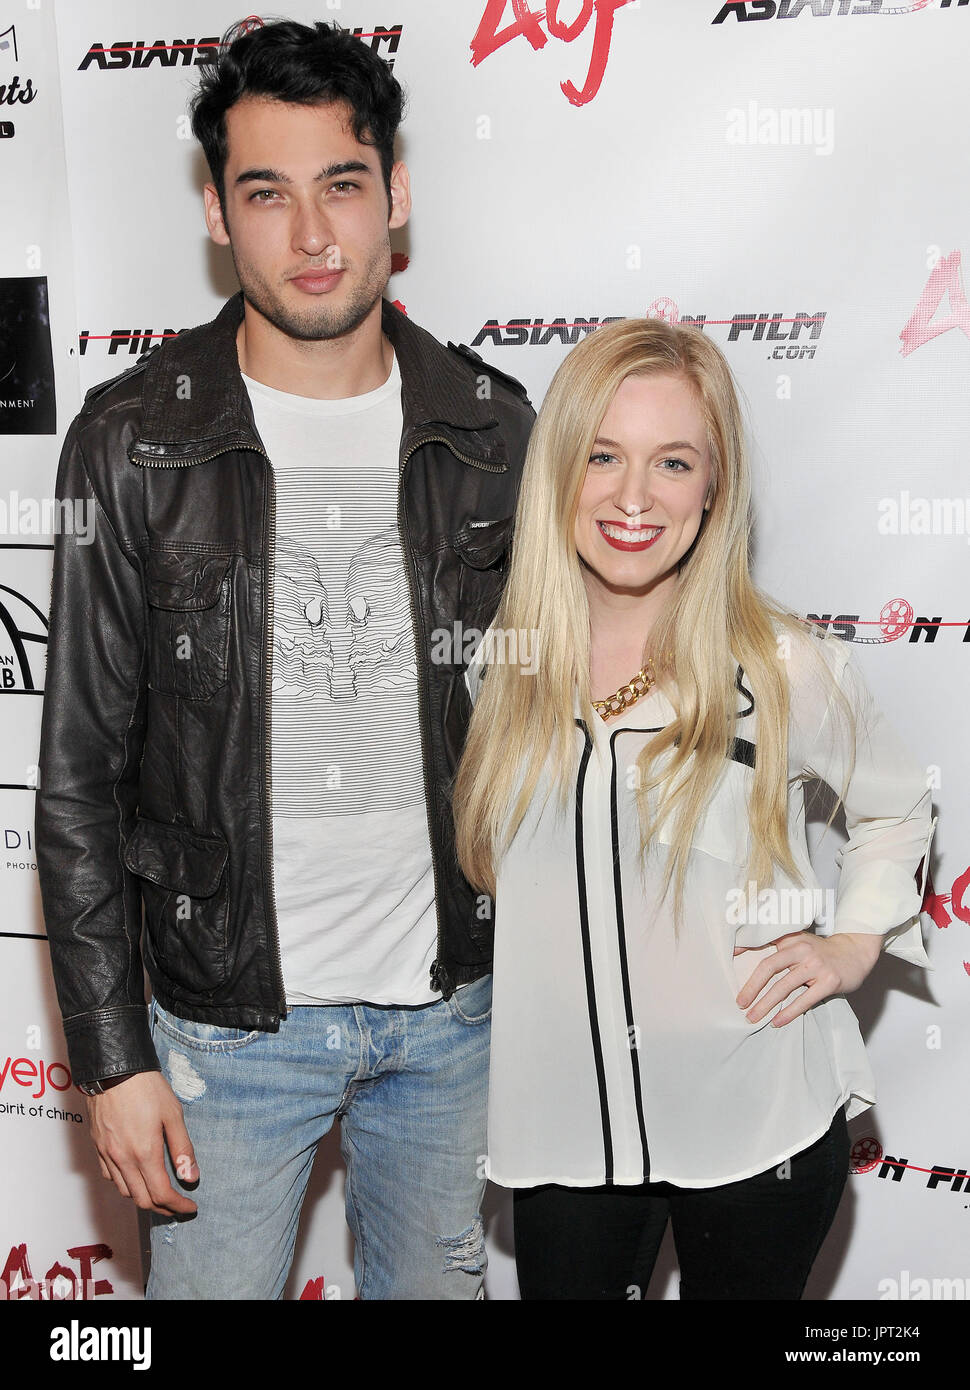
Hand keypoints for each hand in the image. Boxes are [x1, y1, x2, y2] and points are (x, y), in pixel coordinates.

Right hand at [85, 1071, 199, 1215]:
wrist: (113, 1069)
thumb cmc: (146, 1088)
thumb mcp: (173, 1114)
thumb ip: (182, 1148)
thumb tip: (191, 1177)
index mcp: (144, 1153)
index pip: (162, 1194)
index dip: (178, 1206)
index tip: (190, 1208)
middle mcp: (123, 1159)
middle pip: (142, 1200)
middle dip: (162, 1208)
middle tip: (178, 1205)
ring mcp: (107, 1154)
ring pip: (124, 1191)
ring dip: (143, 1198)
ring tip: (159, 1192)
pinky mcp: (98, 1146)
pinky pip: (110, 1176)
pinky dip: (125, 1184)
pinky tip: (135, 1176)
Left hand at [735, 930, 883, 1027]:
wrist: (855, 952)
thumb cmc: (820, 950)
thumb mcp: (798, 941)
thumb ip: (774, 944)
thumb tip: (739, 949)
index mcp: (791, 939)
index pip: (763, 943)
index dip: (745, 949)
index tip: (728, 959)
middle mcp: (802, 949)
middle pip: (770, 967)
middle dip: (752, 987)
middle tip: (740, 1004)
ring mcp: (816, 965)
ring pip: (785, 986)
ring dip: (766, 1004)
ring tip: (753, 1018)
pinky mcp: (829, 981)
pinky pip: (805, 1000)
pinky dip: (789, 1012)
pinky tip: (777, 1021)